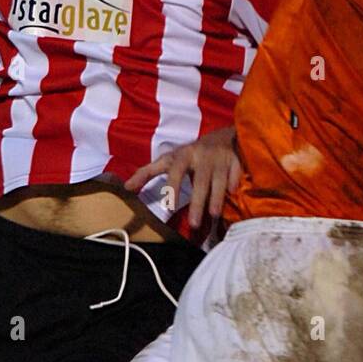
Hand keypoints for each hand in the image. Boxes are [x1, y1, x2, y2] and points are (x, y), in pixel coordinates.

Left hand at [125, 126, 241, 228]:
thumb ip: (147, 173)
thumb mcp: (168, 160)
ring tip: (214, 216)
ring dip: (217, 198)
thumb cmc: (190, 154)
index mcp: (184, 155)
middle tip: (194, 225)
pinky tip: (233, 196)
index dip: (172, 187)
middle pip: (200, 181)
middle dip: (198, 202)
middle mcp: (202, 156)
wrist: (222, 136)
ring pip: (219, 180)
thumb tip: (126, 188)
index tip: (169, 207)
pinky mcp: (236, 160)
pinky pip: (237, 174)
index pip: (175, 171)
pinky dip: (235, 184)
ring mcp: (220, 158)